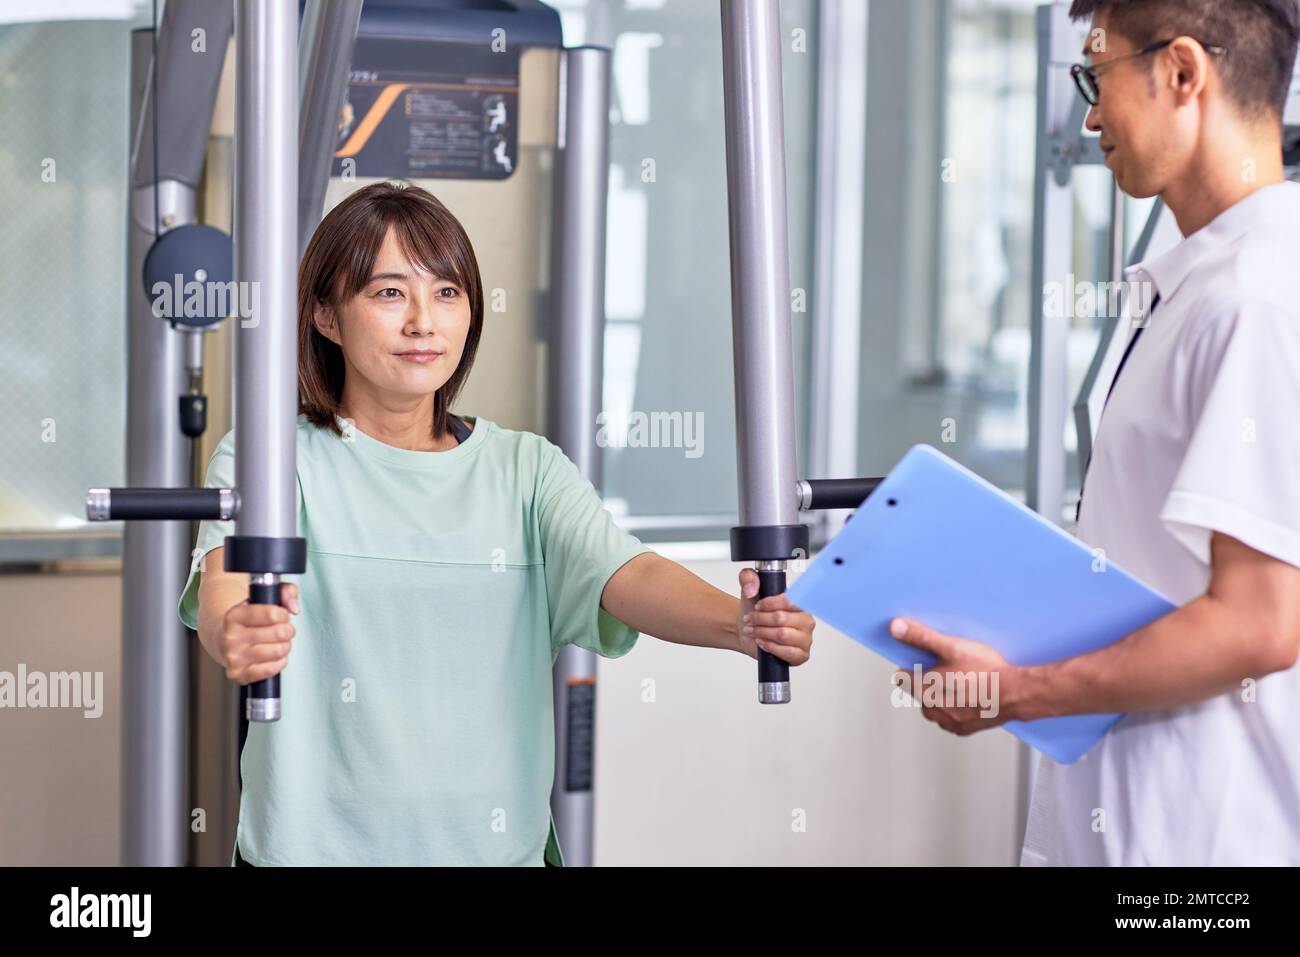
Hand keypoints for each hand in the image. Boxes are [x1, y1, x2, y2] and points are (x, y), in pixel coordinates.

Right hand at [219, 582, 299, 684]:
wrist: (224, 638)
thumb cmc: (249, 619)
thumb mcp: (265, 596)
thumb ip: (286, 591)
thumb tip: (293, 607)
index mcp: (234, 615)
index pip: (272, 614)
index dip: (284, 615)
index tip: (281, 616)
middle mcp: (230, 636)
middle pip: (278, 634)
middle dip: (288, 631)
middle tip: (283, 630)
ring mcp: (232, 657)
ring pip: (276, 652)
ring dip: (285, 647)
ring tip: (279, 643)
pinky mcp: (237, 674)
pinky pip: (269, 670)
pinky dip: (279, 663)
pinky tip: (275, 657)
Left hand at [736, 568, 813, 664]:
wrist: (748, 630)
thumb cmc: (755, 612)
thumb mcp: (749, 589)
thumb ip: (748, 577)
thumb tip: (752, 588)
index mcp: (799, 602)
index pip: (789, 601)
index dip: (769, 604)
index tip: (757, 606)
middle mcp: (806, 619)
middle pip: (782, 619)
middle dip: (760, 620)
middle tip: (750, 620)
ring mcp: (805, 638)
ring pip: (783, 635)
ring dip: (762, 633)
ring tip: (753, 631)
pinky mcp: (801, 655)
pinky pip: (788, 653)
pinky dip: (771, 647)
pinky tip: (762, 642)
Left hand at [889, 617, 1023, 734]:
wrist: (1016, 693)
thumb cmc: (985, 671)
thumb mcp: (951, 646)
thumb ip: (921, 636)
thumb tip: (895, 627)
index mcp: (924, 689)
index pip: (902, 678)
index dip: (910, 667)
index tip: (921, 661)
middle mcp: (932, 709)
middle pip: (918, 694)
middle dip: (926, 682)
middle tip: (943, 670)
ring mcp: (949, 721)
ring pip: (934, 708)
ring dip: (939, 698)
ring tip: (957, 683)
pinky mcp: (964, 729)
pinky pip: (950, 720)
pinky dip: (954, 710)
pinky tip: (967, 697)